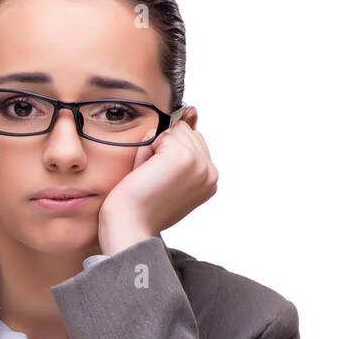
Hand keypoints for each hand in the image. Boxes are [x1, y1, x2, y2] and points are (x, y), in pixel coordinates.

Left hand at [96, 108, 216, 254]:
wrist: (127, 227)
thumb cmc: (138, 207)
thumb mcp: (165, 177)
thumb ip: (178, 149)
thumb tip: (192, 111)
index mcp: (208, 178)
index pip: (189, 141)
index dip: (165, 154)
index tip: (157, 182)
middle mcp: (210, 172)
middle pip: (183, 132)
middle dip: (160, 150)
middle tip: (150, 181)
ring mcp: (199, 164)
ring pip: (172, 130)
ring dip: (152, 150)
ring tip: (147, 178)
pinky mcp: (183, 157)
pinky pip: (160, 132)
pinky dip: (145, 151)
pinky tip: (143, 174)